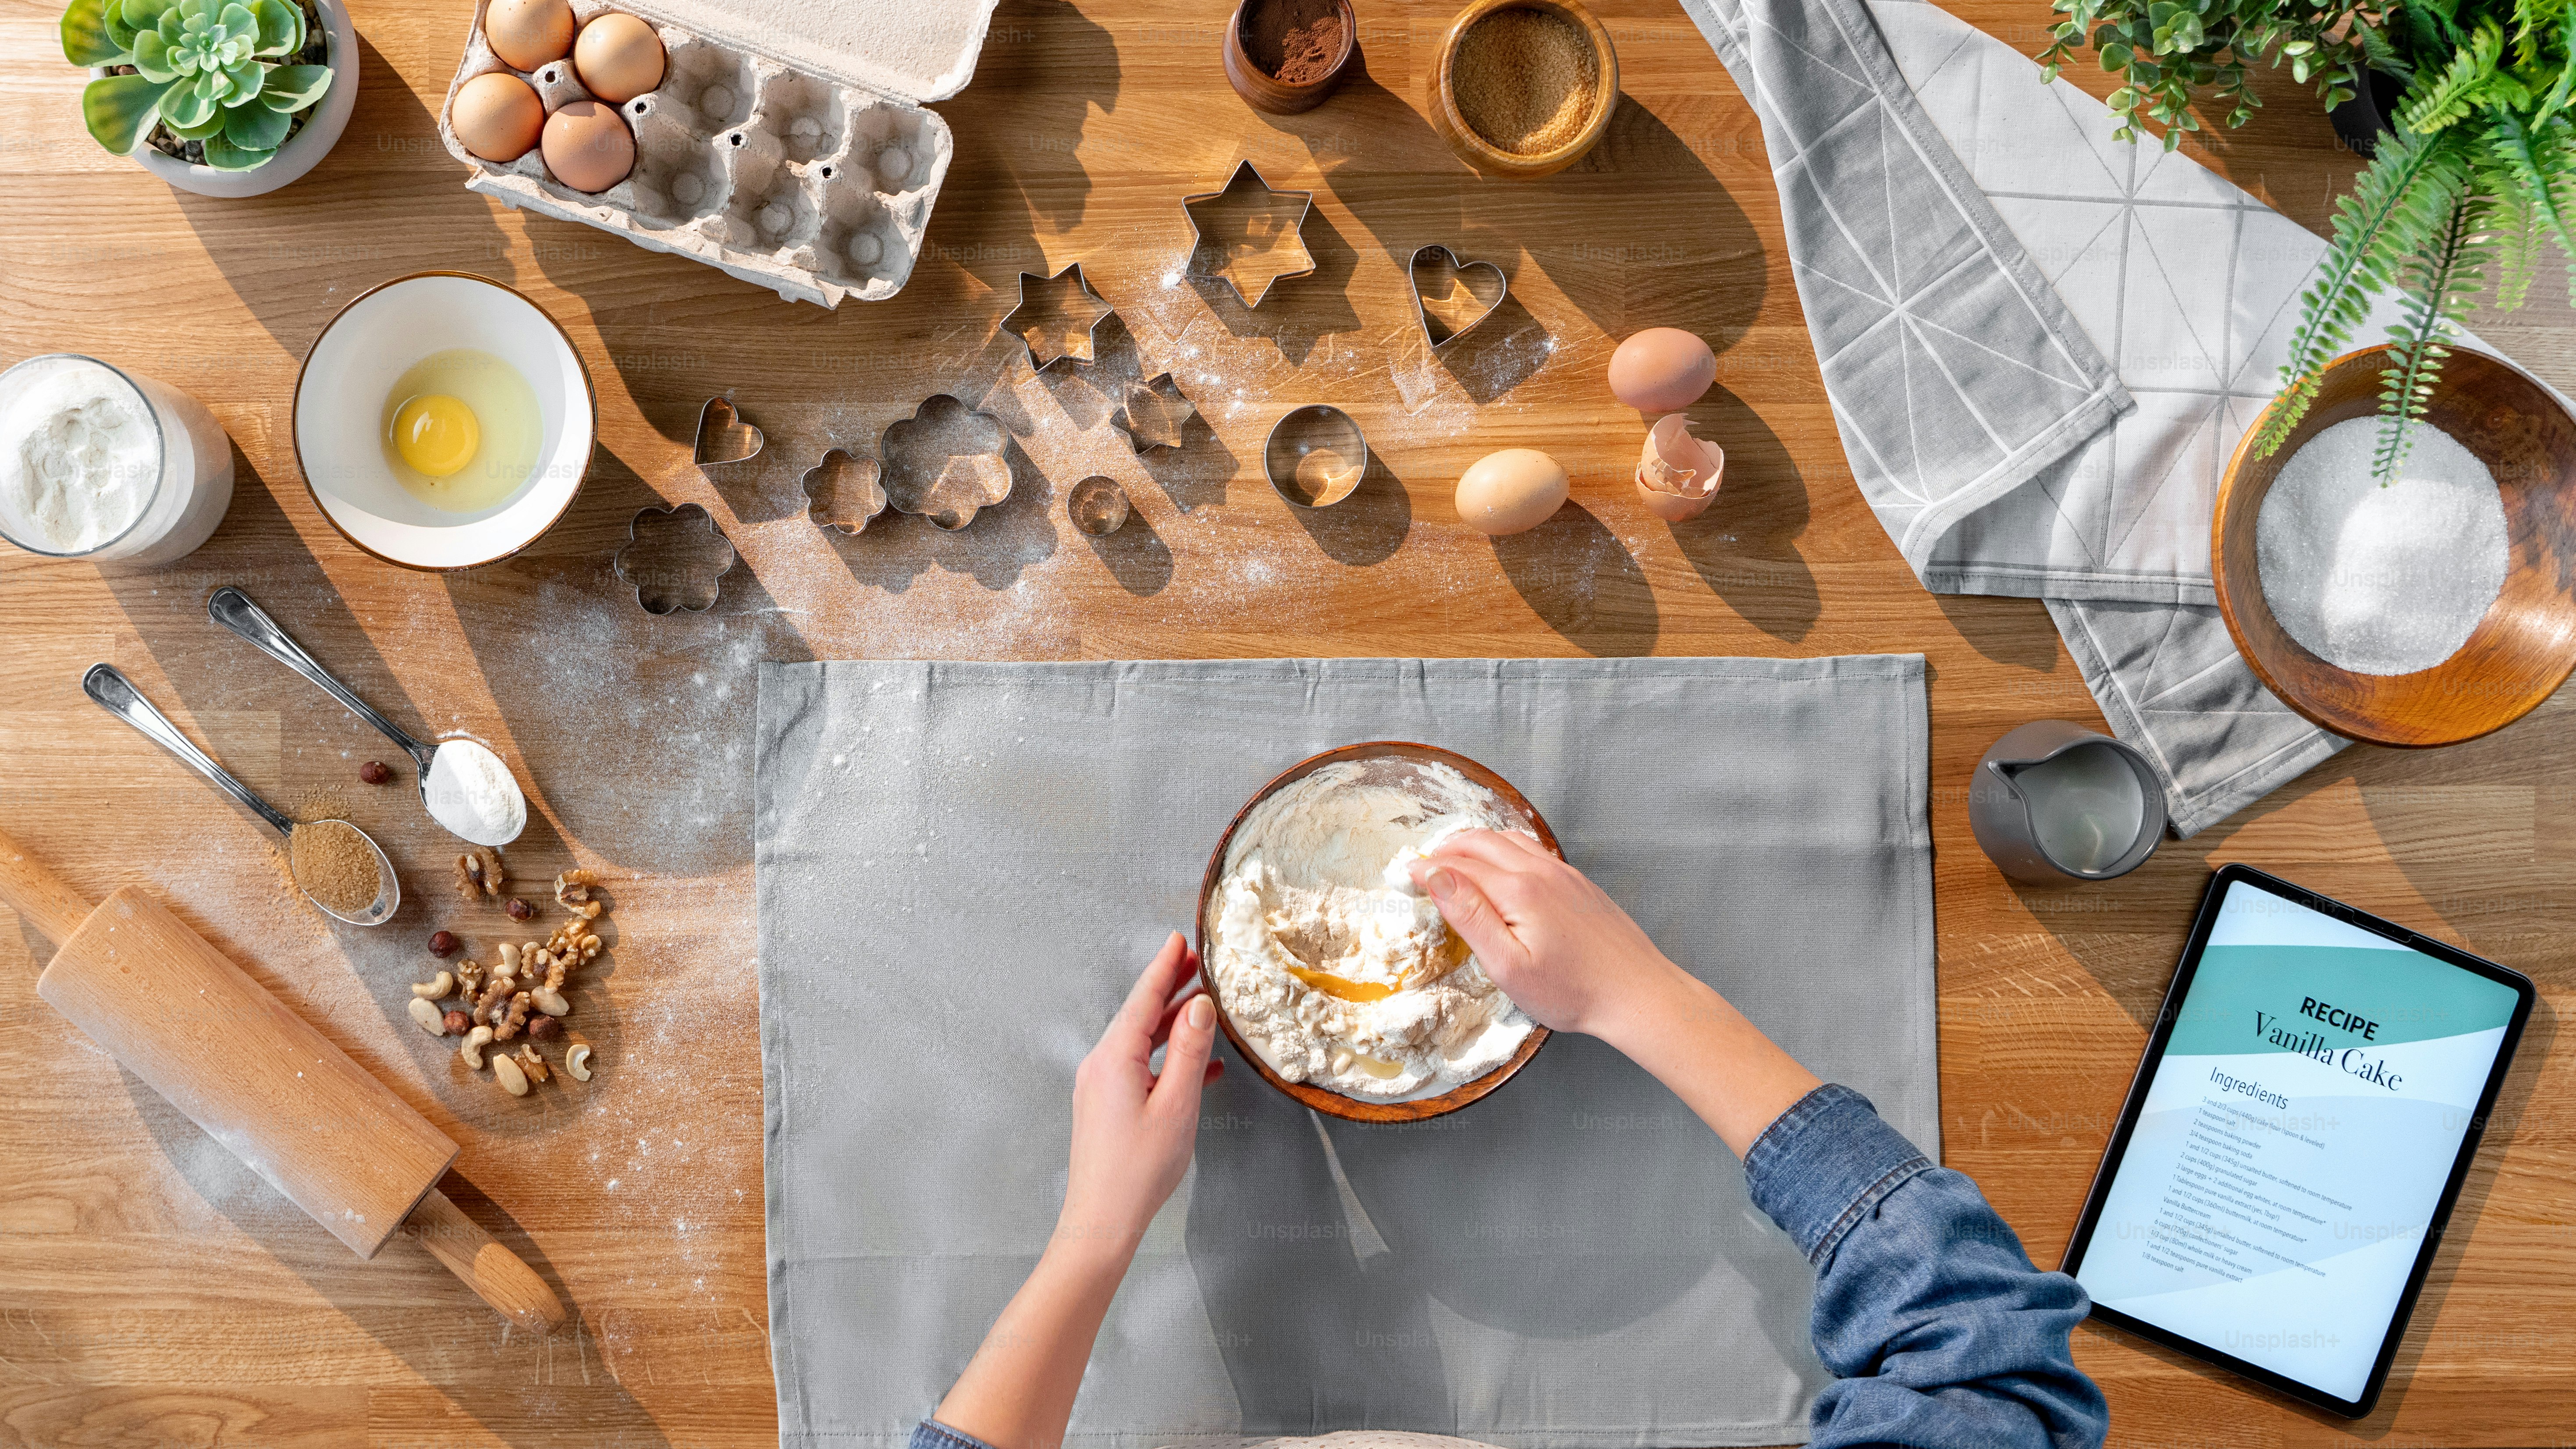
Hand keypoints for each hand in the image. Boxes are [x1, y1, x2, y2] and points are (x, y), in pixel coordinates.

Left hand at [1057, 931, 1221, 1253]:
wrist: (1102, 1220)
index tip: (1179, 940)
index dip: (1164, 967)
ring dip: (1170, 1022)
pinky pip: (1140, 1069)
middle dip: (1167, 987)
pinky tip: (1199, 1064)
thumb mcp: (1176, 1105)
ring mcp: (1101, 1086)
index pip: (1143, 999)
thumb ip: (1189, 1051)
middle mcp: (1101, 1065)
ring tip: (1199, 1003)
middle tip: (1193, 961)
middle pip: (1139, 1014)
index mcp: (1114, 1058)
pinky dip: (1168, 1058)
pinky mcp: (1107, 1106)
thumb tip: (1199, 1006)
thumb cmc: (1139, 1169)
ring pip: (1140, 1041)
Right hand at [1412, 832, 1818, 1155]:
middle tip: (1424, 863)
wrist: (1638, 993)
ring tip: (1454, 858)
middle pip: (1481, 842)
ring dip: (1475, 843)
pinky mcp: (1579, 882)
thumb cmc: (1572, 991)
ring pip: (1509, 840)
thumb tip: (1435, 875)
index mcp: (1518, 890)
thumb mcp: (1508, 965)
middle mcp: (1540, 871)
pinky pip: (1533, 849)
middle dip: (1446, 848)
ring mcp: (1563, 873)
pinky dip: (1504, 848)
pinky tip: (1501, 865)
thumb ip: (1470, 916)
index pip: (1458, 866)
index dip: (1427, 868)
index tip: (1405, 874)